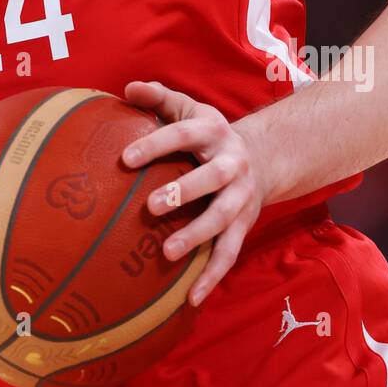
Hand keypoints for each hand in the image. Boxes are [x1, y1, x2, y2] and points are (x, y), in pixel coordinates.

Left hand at [122, 80, 265, 306]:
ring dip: (197, 235)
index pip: (182, 135)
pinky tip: (190, 298)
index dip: (155, 144)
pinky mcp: (244, 226)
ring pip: (223, 219)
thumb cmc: (207, 134)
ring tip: (167, 253)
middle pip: (210, 178)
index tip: (125, 159)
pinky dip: (212, 277)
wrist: (262, 158)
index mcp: (212, 131)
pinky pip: (229, 254)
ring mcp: (240, 198)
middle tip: (151, 206)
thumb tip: (127, 88)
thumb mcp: (188, 109)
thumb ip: (158, 97)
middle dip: (183, 191)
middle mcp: (231, 164)